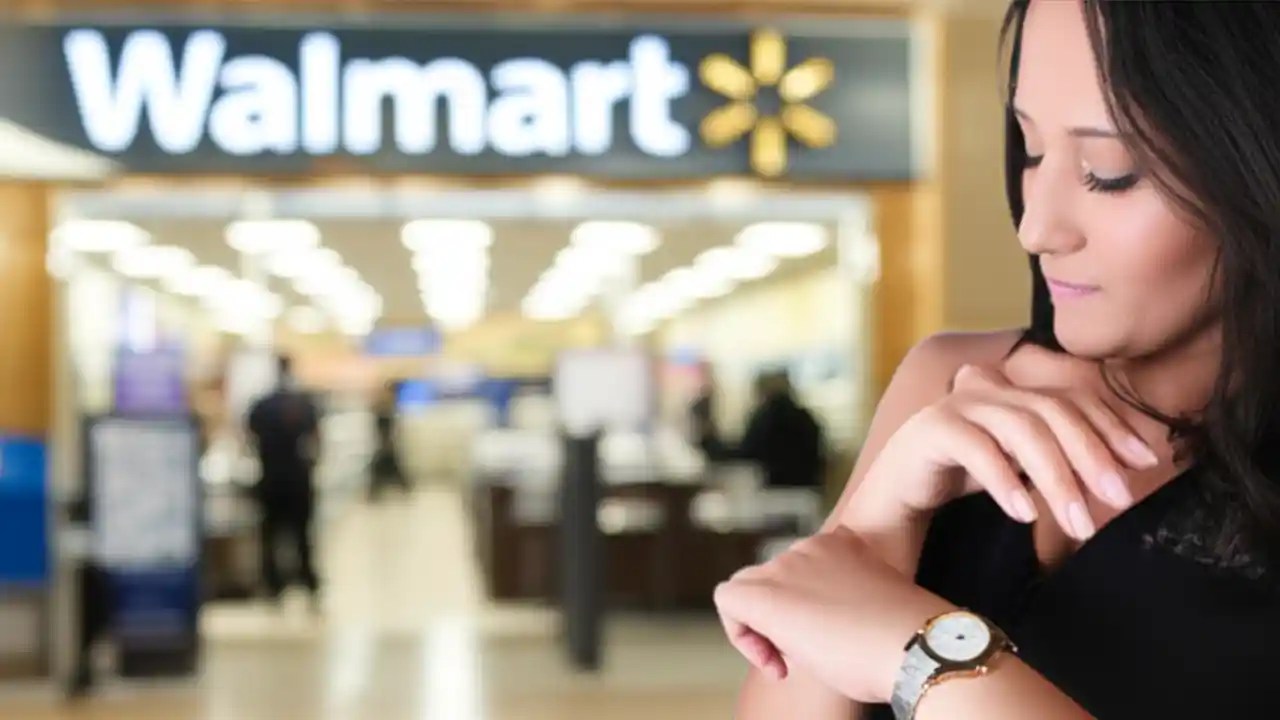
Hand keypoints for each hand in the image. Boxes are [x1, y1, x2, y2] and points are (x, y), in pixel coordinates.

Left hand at [714, 528, 954, 703]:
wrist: (918, 647)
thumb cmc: (905, 642)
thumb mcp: (874, 610)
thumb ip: (845, 604)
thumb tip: (825, 626)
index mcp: (842, 545)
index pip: (802, 572)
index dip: (804, 608)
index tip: (826, 638)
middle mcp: (810, 547)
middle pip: (773, 580)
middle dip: (783, 619)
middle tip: (808, 653)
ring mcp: (787, 567)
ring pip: (749, 589)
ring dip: (763, 627)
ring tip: (792, 660)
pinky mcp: (766, 593)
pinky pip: (728, 600)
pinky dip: (739, 633)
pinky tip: (772, 662)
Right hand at [851, 347, 1161, 540]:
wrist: (893, 501)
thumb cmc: (961, 481)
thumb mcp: (1020, 466)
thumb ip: (1059, 457)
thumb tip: (1124, 472)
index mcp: (1012, 390)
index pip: (1072, 397)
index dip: (1111, 425)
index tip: (1145, 462)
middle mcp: (987, 387)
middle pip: (1052, 411)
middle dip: (1091, 456)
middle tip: (1118, 500)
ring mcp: (956, 404)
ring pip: (1021, 429)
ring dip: (1056, 478)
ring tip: (1077, 523)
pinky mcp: (930, 429)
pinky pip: (977, 449)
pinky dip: (1006, 481)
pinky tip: (1025, 513)